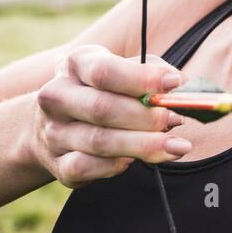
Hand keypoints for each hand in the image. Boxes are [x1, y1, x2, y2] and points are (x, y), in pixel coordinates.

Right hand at [31, 44, 191, 187]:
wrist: (60, 122)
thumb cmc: (107, 91)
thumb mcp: (127, 71)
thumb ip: (153, 73)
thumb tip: (178, 86)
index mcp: (76, 65)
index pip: (104, 71)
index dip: (142, 78)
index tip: (173, 84)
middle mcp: (57, 96)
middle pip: (102, 108)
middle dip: (146, 117)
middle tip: (177, 120)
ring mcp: (53, 132)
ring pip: (99, 141)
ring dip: (143, 145)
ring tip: (176, 146)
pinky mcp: (57, 163)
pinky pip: (85, 168)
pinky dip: (114, 166)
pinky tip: (133, 160)